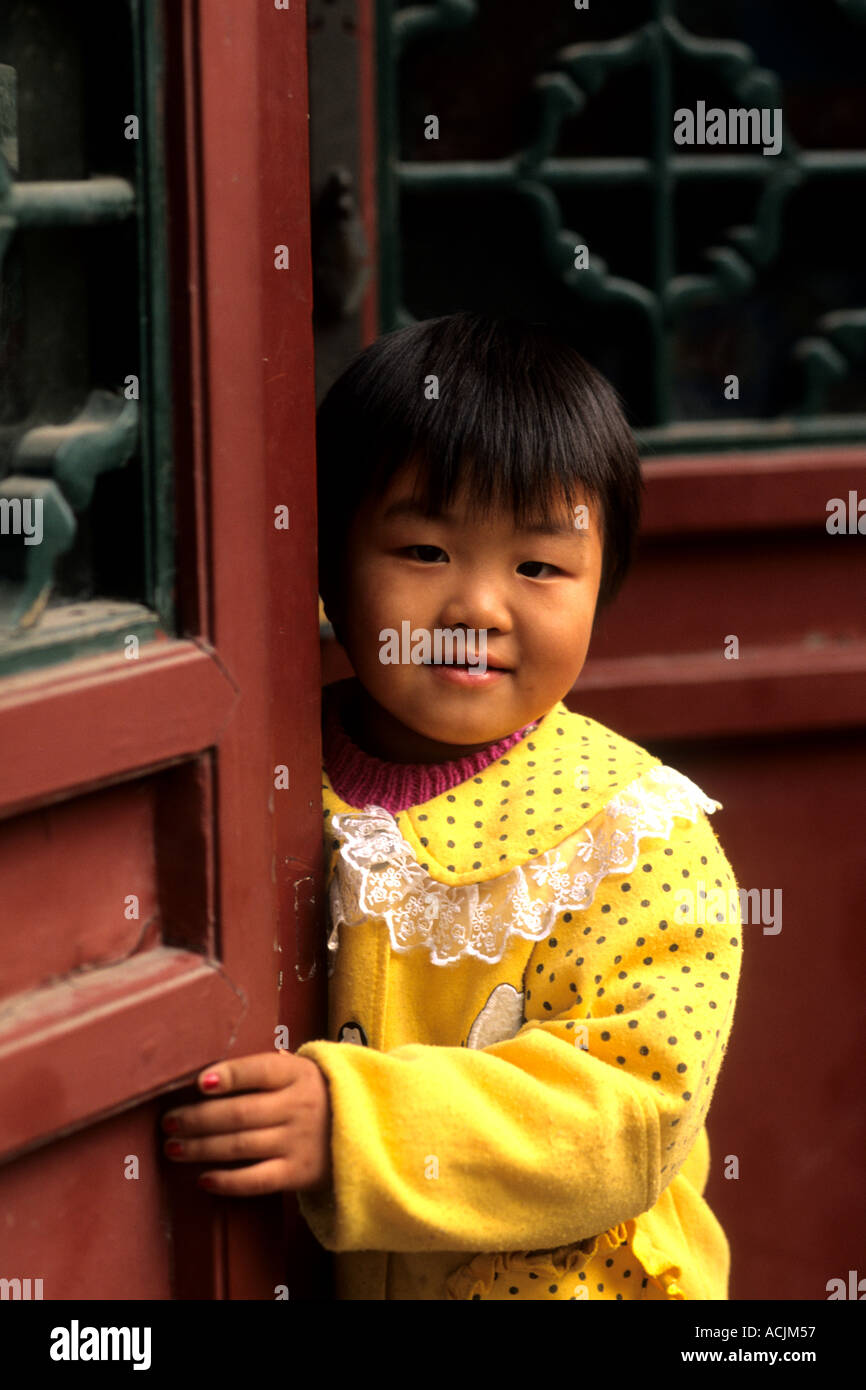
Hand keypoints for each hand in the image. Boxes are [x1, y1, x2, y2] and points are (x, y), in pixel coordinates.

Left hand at [161, 1051, 331, 1195]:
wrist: (364, 1128)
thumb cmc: (313, 1095)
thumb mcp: (299, 1072)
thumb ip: (261, 1070)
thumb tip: (207, 1077)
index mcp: (298, 1074)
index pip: (258, 1071)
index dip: (228, 1076)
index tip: (199, 1082)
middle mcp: (299, 1106)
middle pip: (239, 1113)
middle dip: (197, 1119)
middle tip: (169, 1122)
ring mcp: (299, 1141)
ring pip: (240, 1146)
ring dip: (201, 1148)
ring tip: (173, 1147)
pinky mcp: (298, 1173)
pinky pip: (256, 1180)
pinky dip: (227, 1181)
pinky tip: (203, 1179)